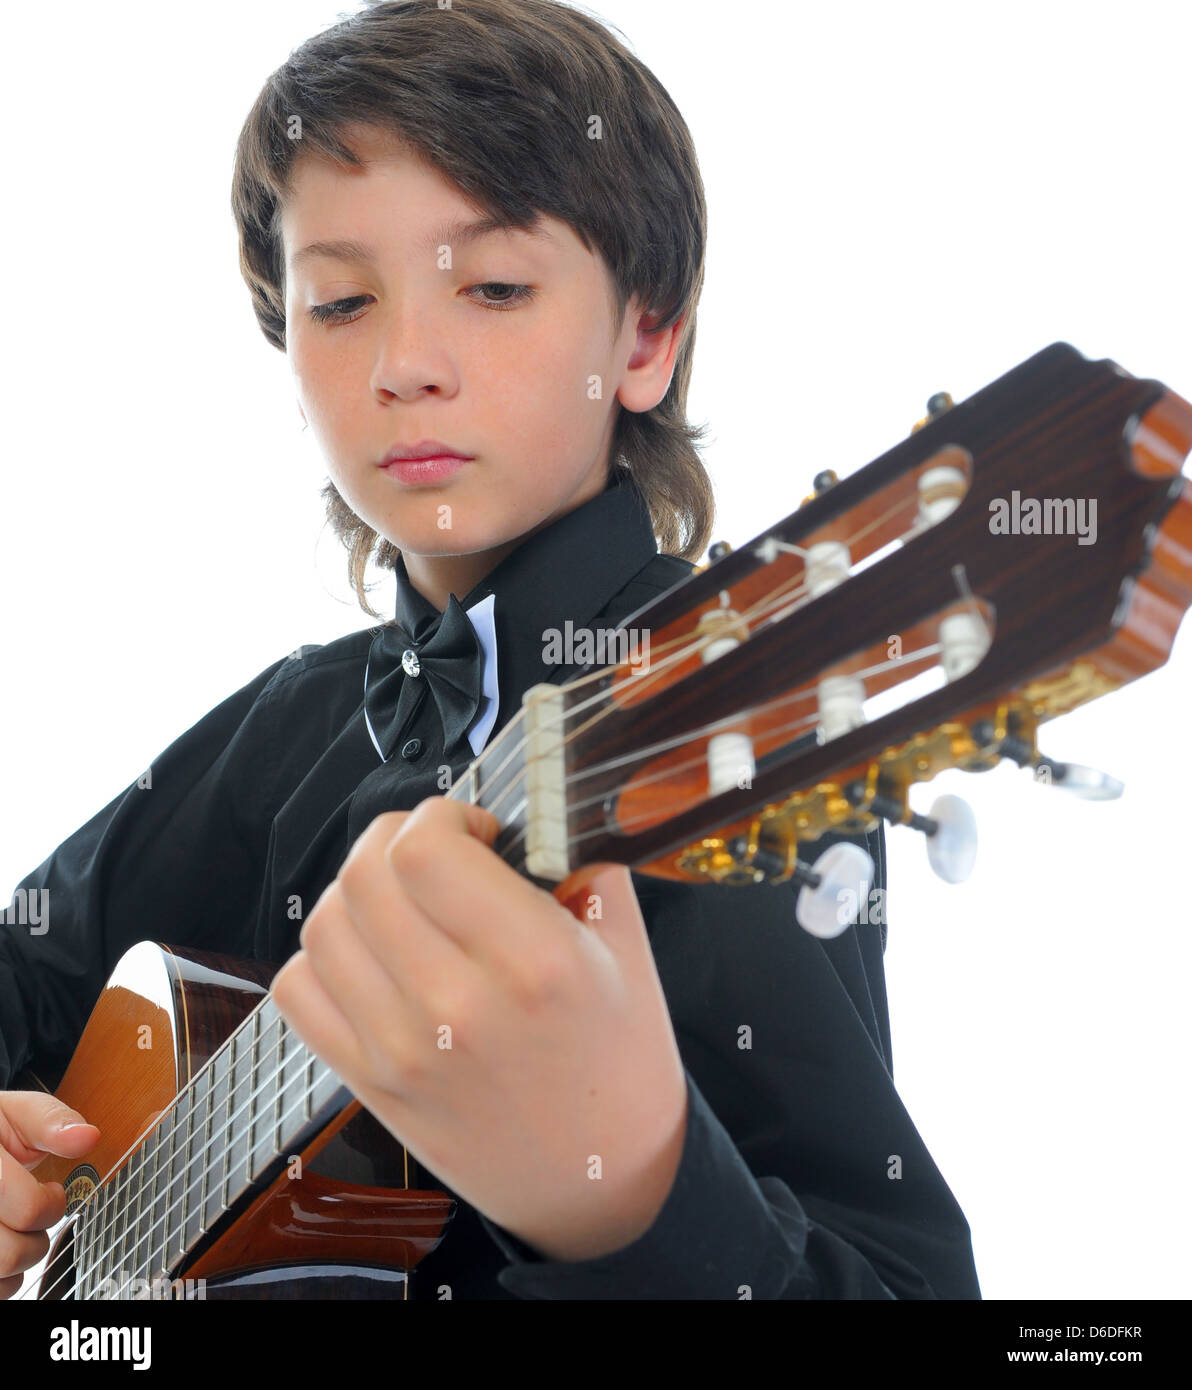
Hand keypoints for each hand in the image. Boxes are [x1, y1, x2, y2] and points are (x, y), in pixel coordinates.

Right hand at [0, 1091, 99, 1298]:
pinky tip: (4, 1245)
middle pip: (10, 1252)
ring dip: (19, 1259)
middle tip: (34, 1214)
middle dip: (36, 1236)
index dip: (50, 1204)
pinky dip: (3, 1277)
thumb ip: (50, 1122)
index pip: (27, 1209)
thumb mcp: (16, 1112)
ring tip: (16, 1230)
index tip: (50, 1189)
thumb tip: (88, 1137)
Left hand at [271, 797, 688, 1261]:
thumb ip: (585, 870)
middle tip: (437, 853)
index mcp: (536, 965)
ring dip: (357, 892)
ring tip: (404, 901)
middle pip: (364, 877)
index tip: (474, 830)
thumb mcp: (631, 954)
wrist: (600, 1185)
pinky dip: (324, 956)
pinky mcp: (370, 1085)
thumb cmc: (621, 1068)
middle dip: (395, 839)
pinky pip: (299, 992)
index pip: (426, 850)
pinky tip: (373, 954)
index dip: (441, 816)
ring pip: (324, 926)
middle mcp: (457, 1009)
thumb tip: (536, 817)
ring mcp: (402, 1052)